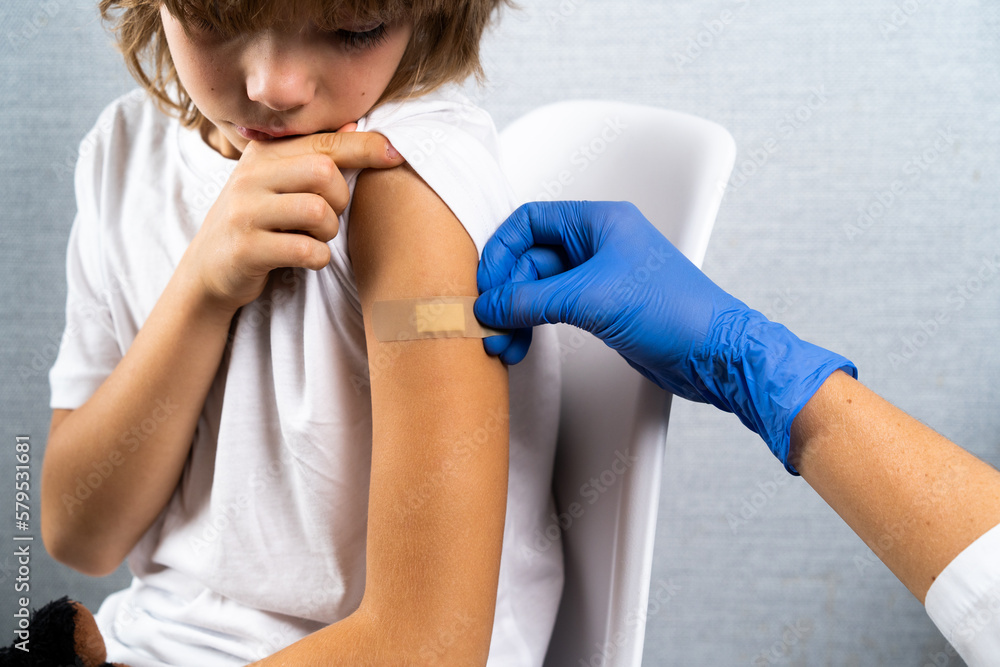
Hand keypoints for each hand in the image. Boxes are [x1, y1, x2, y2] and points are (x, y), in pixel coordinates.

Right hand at [179, 131, 403, 314]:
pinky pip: (305, 250)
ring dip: (329, 232)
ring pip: (317, 211)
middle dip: (341, 199)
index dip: (365, 147)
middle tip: (330, 216)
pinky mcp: (245, 249)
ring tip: (315, 238)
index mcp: (263, 154)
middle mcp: (250, 176)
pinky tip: (307, 258)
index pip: (324, 142)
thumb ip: (311, 155)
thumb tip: (353, 124)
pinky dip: (318, 258)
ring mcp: (244, 212)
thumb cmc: (257, 222)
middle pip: (324, 172)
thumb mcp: (277, 182)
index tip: (396, 155)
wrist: (210, 269)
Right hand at [475, 201, 855, 470]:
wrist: (714, 354)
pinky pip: (554, 307)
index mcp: (599, 221)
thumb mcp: (592, 299)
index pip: (530, 220)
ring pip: (539, 287)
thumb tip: (490, 306)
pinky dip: (534, 324)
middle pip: (530, 257)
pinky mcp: (602, 306)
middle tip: (489, 324)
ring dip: (517, 314)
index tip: (484, 284)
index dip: (501, 250)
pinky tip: (522, 343)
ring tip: (502, 344)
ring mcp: (599, 276)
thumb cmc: (672, 311)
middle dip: (507, 292)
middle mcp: (598, 242)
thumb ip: (533, 300)